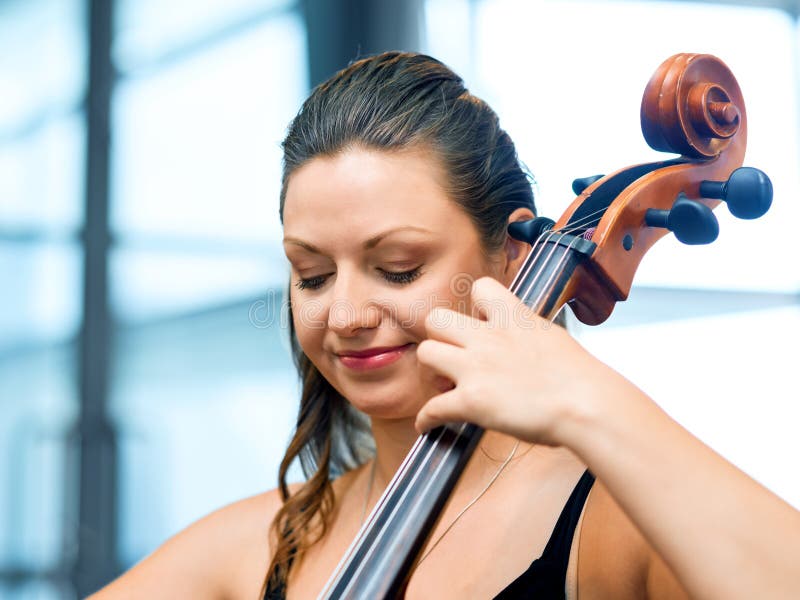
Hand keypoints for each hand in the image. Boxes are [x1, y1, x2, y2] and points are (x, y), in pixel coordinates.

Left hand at [414, 276, 622, 445]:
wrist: (586, 405)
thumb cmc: (582, 379)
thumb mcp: (554, 339)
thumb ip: (529, 335)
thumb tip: (525, 344)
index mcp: (514, 318)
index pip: (481, 287)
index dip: (474, 306)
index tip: (479, 323)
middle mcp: (488, 337)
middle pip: (436, 318)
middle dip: (439, 338)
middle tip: (453, 357)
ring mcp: (475, 367)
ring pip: (425, 353)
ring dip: (431, 371)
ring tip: (445, 386)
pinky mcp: (470, 400)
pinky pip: (431, 407)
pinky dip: (426, 419)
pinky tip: (428, 425)